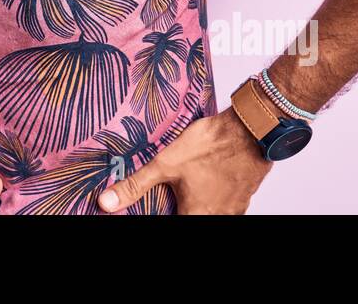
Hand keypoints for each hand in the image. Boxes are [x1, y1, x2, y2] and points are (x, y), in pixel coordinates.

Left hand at [96, 107, 273, 214]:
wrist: (251, 131)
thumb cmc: (211, 146)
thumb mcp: (166, 163)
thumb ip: (136, 185)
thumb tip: (106, 203)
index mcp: (196, 216)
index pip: (173, 226)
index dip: (161, 216)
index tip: (157, 211)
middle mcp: (217, 218)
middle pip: (191, 219)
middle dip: (178, 210)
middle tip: (170, 200)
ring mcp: (234, 210)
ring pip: (209, 215)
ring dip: (195, 207)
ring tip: (184, 195)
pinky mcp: (242, 197)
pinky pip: (224, 208)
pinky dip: (211, 201)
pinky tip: (204, 186)